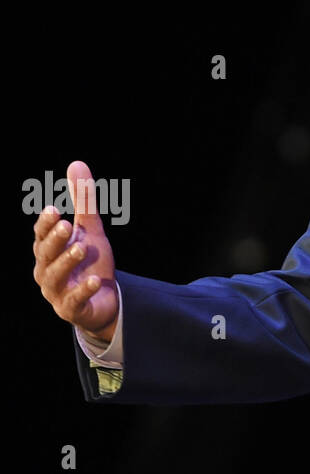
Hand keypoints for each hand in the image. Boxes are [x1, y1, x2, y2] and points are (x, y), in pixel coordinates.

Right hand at [32, 161, 118, 342]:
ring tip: (82, 248)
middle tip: (67, 225)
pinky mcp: (71, 310)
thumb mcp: (90, 230)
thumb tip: (76, 163)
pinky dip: (83, 290)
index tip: (53, 209)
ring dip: (67, 262)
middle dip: (54, 240)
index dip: (45, 223)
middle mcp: (46, 271)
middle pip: (45, 254)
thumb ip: (83, 201)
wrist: (103, 301)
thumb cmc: (90, 262)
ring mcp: (56, 293)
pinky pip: (74, 301)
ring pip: (55, 277)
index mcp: (47, 251)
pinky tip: (94, 280)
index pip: (41, 235)